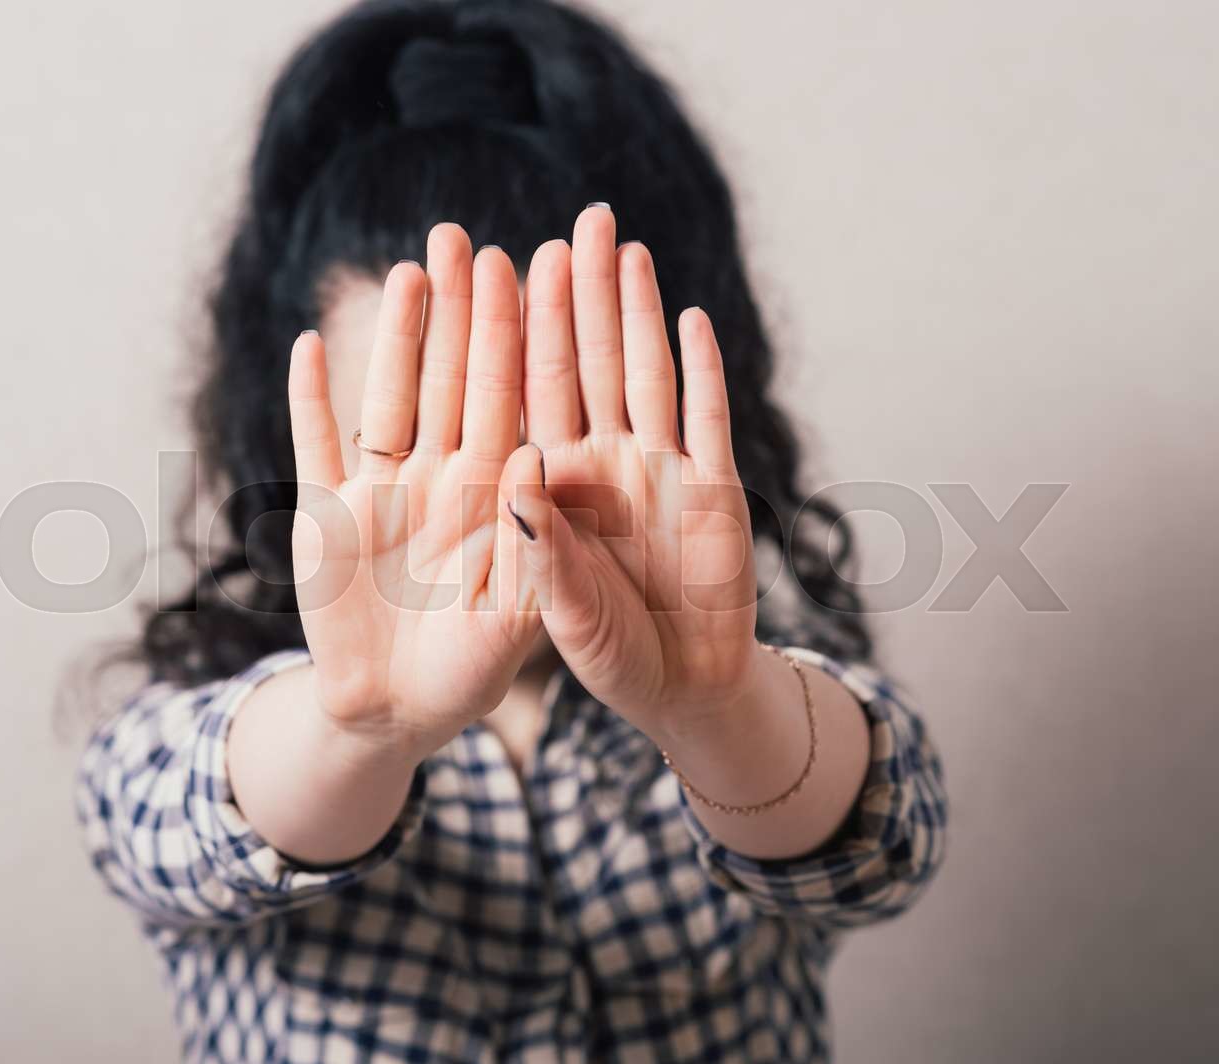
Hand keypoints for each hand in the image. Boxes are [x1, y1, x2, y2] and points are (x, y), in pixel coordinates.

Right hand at [287, 224, 543, 762]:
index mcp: (492, 496)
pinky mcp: (326, 513)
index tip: (523, 269)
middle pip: (450, 379)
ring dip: (395, 337)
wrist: (393, 712)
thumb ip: (529, 546)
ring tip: (406, 272)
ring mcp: (381, 490)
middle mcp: (440, 478)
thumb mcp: (514, 619)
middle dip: (458, 311)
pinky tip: (311, 344)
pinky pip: (315, 444)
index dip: (511, 337)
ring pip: (389, 395)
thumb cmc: (469, 672)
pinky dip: (310, 400)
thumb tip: (534, 457)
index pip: (505, 399)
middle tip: (462, 236)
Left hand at [504, 205, 764, 735]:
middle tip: (576, 222)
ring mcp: (660, 469)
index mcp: (550, 484)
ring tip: (625, 247)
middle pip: (586, 361)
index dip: (519, 327)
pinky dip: (703, 369)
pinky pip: (706, 417)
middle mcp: (602, 463)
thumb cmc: (605, 651)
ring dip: (635, 312)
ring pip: (643, 372)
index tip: (504, 262)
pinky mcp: (713, 488)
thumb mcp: (558, 610)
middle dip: (579, 293)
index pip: (530, 391)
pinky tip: (691, 316)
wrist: (683, 687)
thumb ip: (538, 548)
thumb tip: (516, 477)